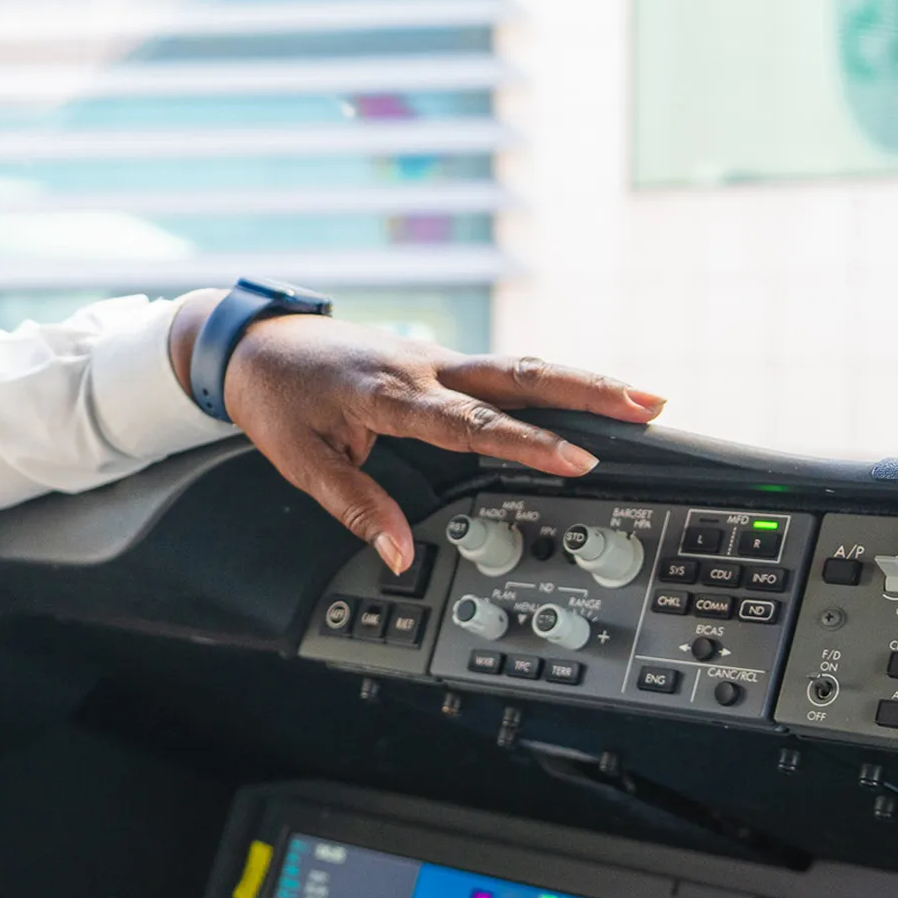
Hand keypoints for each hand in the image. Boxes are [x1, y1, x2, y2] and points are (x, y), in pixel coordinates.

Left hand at [168, 292, 664, 573]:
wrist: (250, 343)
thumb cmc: (275, 398)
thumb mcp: (301, 462)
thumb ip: (357, 507)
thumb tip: (398, 554)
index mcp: (388, 393)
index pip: (468, 423)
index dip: (525, 441)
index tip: (574, 458)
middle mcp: (421, 367)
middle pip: (516, 376)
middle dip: (586, 391)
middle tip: (646, 404)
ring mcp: (432, 357)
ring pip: (516, 368)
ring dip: (580, 381)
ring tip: (642, 398)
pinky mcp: (435, 360)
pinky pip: (498, 371)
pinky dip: (545, 382)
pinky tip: (584, 396)